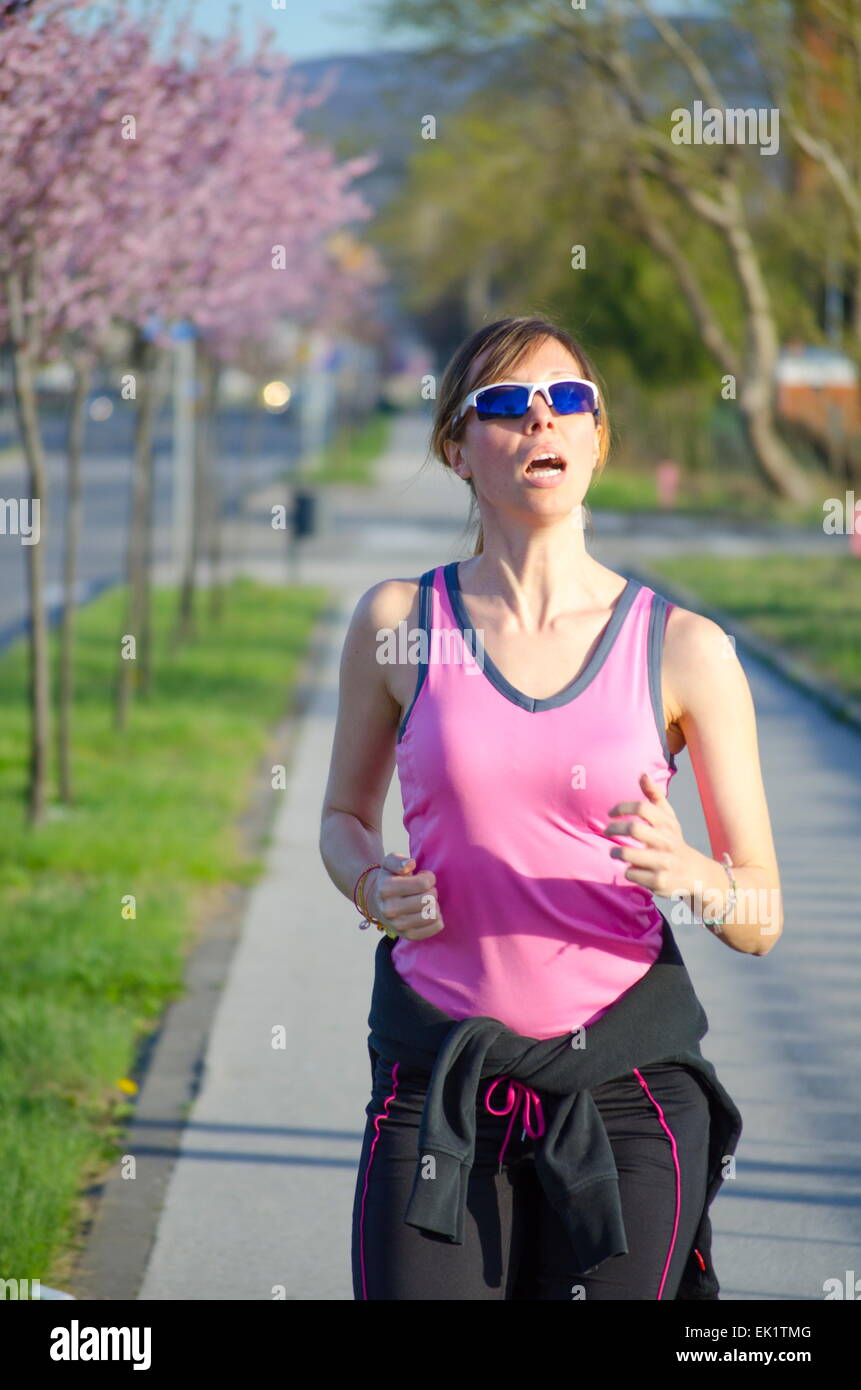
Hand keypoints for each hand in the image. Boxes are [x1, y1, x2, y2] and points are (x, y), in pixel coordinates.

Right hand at [366, 852, 444, 940]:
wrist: (377, 901)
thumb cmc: (390, 878)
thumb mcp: (389, 862)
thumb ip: (398, 860)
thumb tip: (410, 864)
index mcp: (386, 888)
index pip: (423, 884)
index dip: (429, 878)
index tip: (423, 877)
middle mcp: (389, 909)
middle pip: (429, 899)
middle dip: (431, 891)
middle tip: (424, 890)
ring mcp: (398, 925)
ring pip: (432, 914)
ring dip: (434, 905)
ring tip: (426, 901)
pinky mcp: (408, 935)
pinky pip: (435, 928)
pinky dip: (437, 918)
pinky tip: (428, 912)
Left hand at [601, 771, 700, 898]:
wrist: (697, 875)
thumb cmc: (674, 842)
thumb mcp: (669, 819)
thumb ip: (654, 797)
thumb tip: (642, 774)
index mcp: (668, 824)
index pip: (643, 807)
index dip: (623, 807)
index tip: (611, 813)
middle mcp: (667, 841)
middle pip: (634, 829)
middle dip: (614, 829)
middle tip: (607, 831)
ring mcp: (664, 862)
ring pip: (628, 854)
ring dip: (616, 852)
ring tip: (614, 852)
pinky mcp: (659, 881)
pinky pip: (632, 873)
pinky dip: (628, 871)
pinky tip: (632, 869)